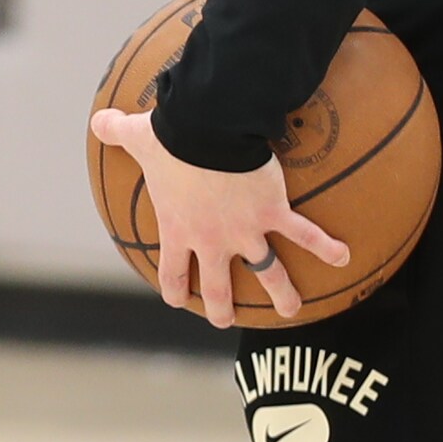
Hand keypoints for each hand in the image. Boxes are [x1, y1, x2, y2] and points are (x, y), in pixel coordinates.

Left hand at [89, 106, 348, 331]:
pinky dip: (326, 247)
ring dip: (281, 295)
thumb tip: (98, 120)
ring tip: (291, 312)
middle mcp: (212, 240)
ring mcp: (245, 231)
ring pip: (267, 273)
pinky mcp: (273, 213)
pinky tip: (343, 257)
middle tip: (224, 321)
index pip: (171, 271)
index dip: (174, 289)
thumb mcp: (138, 136)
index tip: (179, 301)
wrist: (208, 130)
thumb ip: (117, 131)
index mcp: (178, 228)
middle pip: (216, 286)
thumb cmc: (171, 137)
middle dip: (221, 308)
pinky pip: (304, 234)